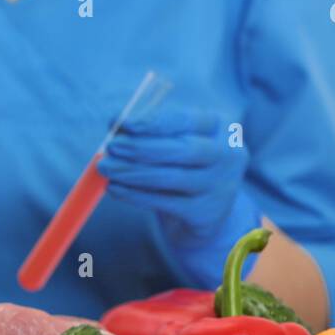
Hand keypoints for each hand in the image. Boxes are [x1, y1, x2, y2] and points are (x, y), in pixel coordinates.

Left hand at [96, 104, 260, 285]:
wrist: (202, 212)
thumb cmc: (181, 165)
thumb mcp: (170, 142)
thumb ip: (145, 130)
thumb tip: (114, 123)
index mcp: (221, 127)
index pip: (189, 120)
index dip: (155, 121)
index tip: (123, 123)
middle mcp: (229, 155)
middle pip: (184, 149)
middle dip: (142, 148)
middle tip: (111, 147)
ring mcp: (222, 187)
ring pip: (172, 178)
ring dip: (132, 172)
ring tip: (104, 168)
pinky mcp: (207, 214)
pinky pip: (165, 203)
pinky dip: (135, 195)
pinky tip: (114, 188)